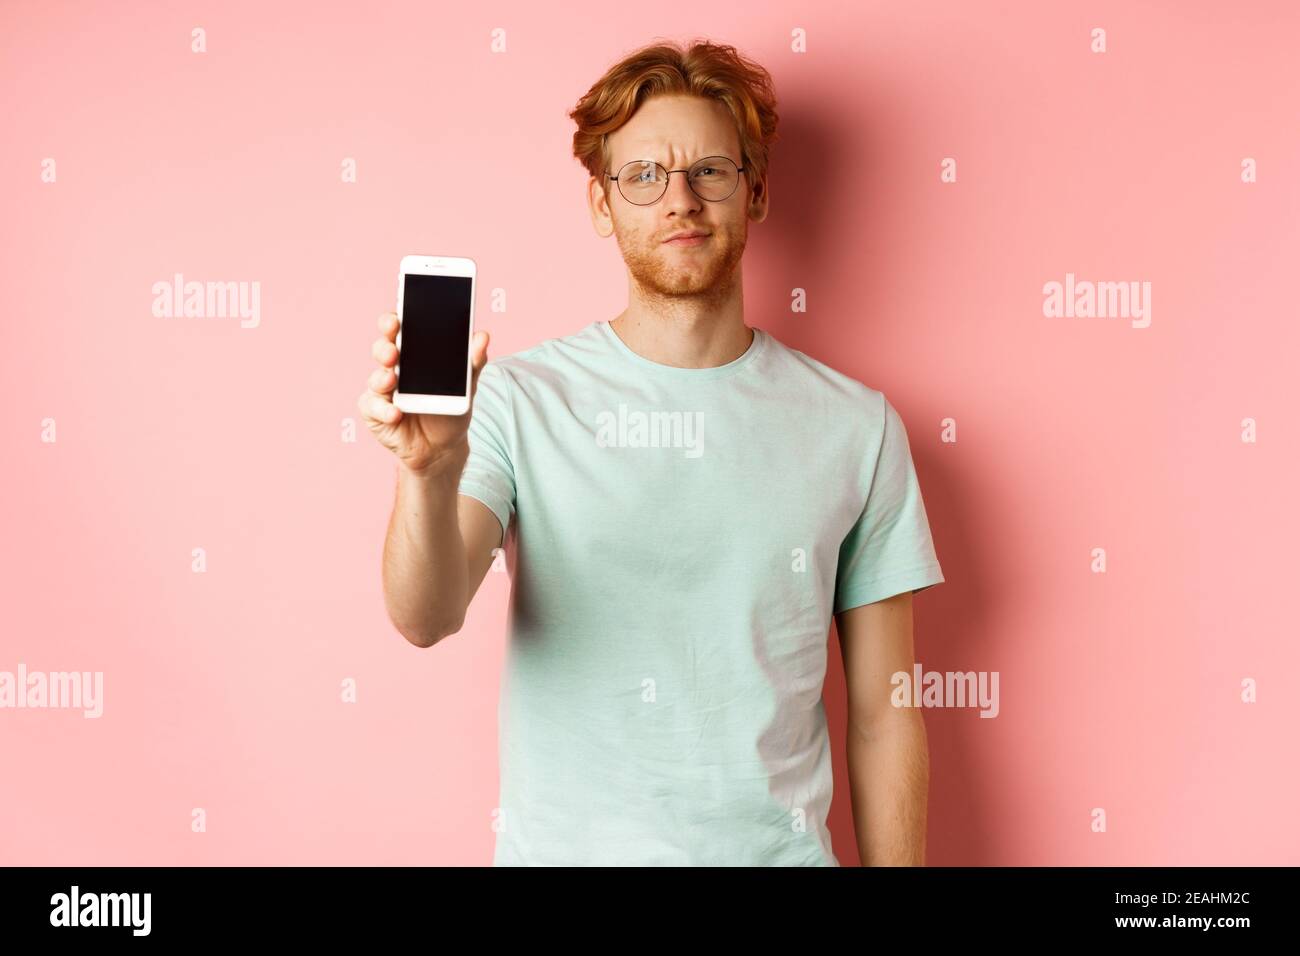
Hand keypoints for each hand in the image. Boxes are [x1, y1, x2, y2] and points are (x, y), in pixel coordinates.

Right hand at [357, 311, 489, 476]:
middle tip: (393, 348)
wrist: (444, 447)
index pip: (399, 331)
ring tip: (392, 379)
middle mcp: (393, 369)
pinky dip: (385, 410)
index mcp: (411, 354)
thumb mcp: (467, 386)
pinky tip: (396, 413)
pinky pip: (374, 408)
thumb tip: (483, 336)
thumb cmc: (450, 409)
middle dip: (385, 346)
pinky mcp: (375, 413)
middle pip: (383, 350)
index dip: (393, 321)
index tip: (397, 317)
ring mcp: (382, 391)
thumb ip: (473, 361)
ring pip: (376, 378)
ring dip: (382, 377)